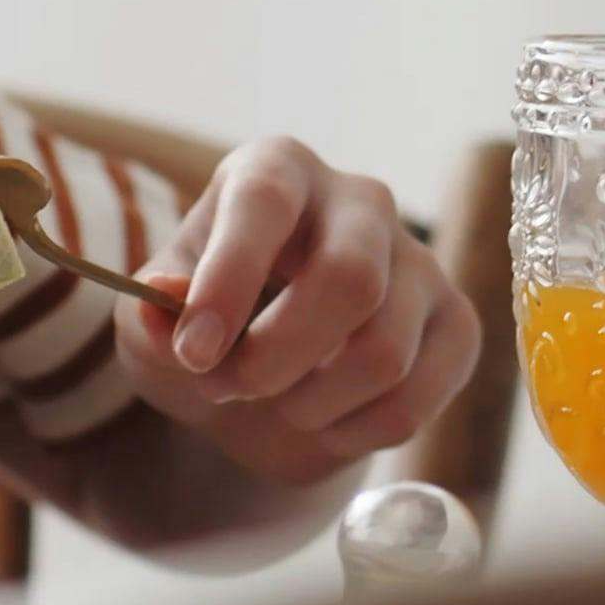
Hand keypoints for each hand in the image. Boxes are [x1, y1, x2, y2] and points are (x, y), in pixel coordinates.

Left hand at [115, 137, 480, 472]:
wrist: (262, 385)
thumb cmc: (204, 332)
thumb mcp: (151, 326)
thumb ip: (150, 315)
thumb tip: (171, 299)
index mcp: (276, 171)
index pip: (265, 201)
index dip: (229, 278)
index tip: (194, 352)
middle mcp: (360, 200)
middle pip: (350, 278)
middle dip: (277, 356)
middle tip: (229, 387)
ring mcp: (419, 262)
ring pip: (384, 352)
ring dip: (310, 406)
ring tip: (276, 403)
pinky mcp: (455, 325)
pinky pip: (415, 400)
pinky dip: (355, 434)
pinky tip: (325, 422)